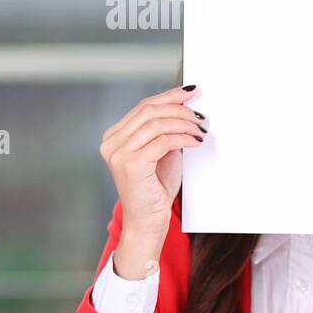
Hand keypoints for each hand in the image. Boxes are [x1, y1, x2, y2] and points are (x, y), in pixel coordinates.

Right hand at [99, 84, 206, 278]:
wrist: (148, 220)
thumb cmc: (155, 188)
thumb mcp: (162, 153)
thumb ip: (167, 132)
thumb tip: (188, 109)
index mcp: (115, 136)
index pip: (144, 107)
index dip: (169, 96)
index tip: (192, 92)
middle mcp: (111, 142)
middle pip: (149, 111)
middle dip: (180, 108)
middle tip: (202, 114)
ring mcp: (118, 153)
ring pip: (156, 124)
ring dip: (184, 123)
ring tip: (201, 130)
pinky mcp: (131, 164)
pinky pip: (163, 141)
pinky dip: (183, 137)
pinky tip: (196, 141)